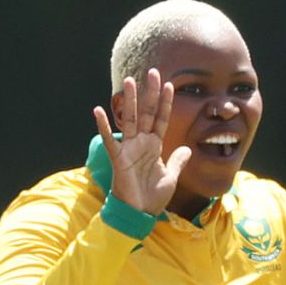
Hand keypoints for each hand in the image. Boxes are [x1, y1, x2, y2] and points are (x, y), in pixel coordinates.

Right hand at [93, 68, 190, 215]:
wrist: (139, 213)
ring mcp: (129, 148)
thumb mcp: (171, 176)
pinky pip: (110, 140)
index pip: (162, 119)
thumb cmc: (152, 196)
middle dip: (150, 93)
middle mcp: (141, 143)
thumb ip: (178, 161)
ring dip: (130, 101)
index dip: (166, 103)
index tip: (170, 85)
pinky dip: (103, 126)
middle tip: (153, 72)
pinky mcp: (118, 158)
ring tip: (129, 81)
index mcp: (155, 146)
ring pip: (130, 120)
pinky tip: (98, 110)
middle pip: (147, 113)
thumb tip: (188, 149)